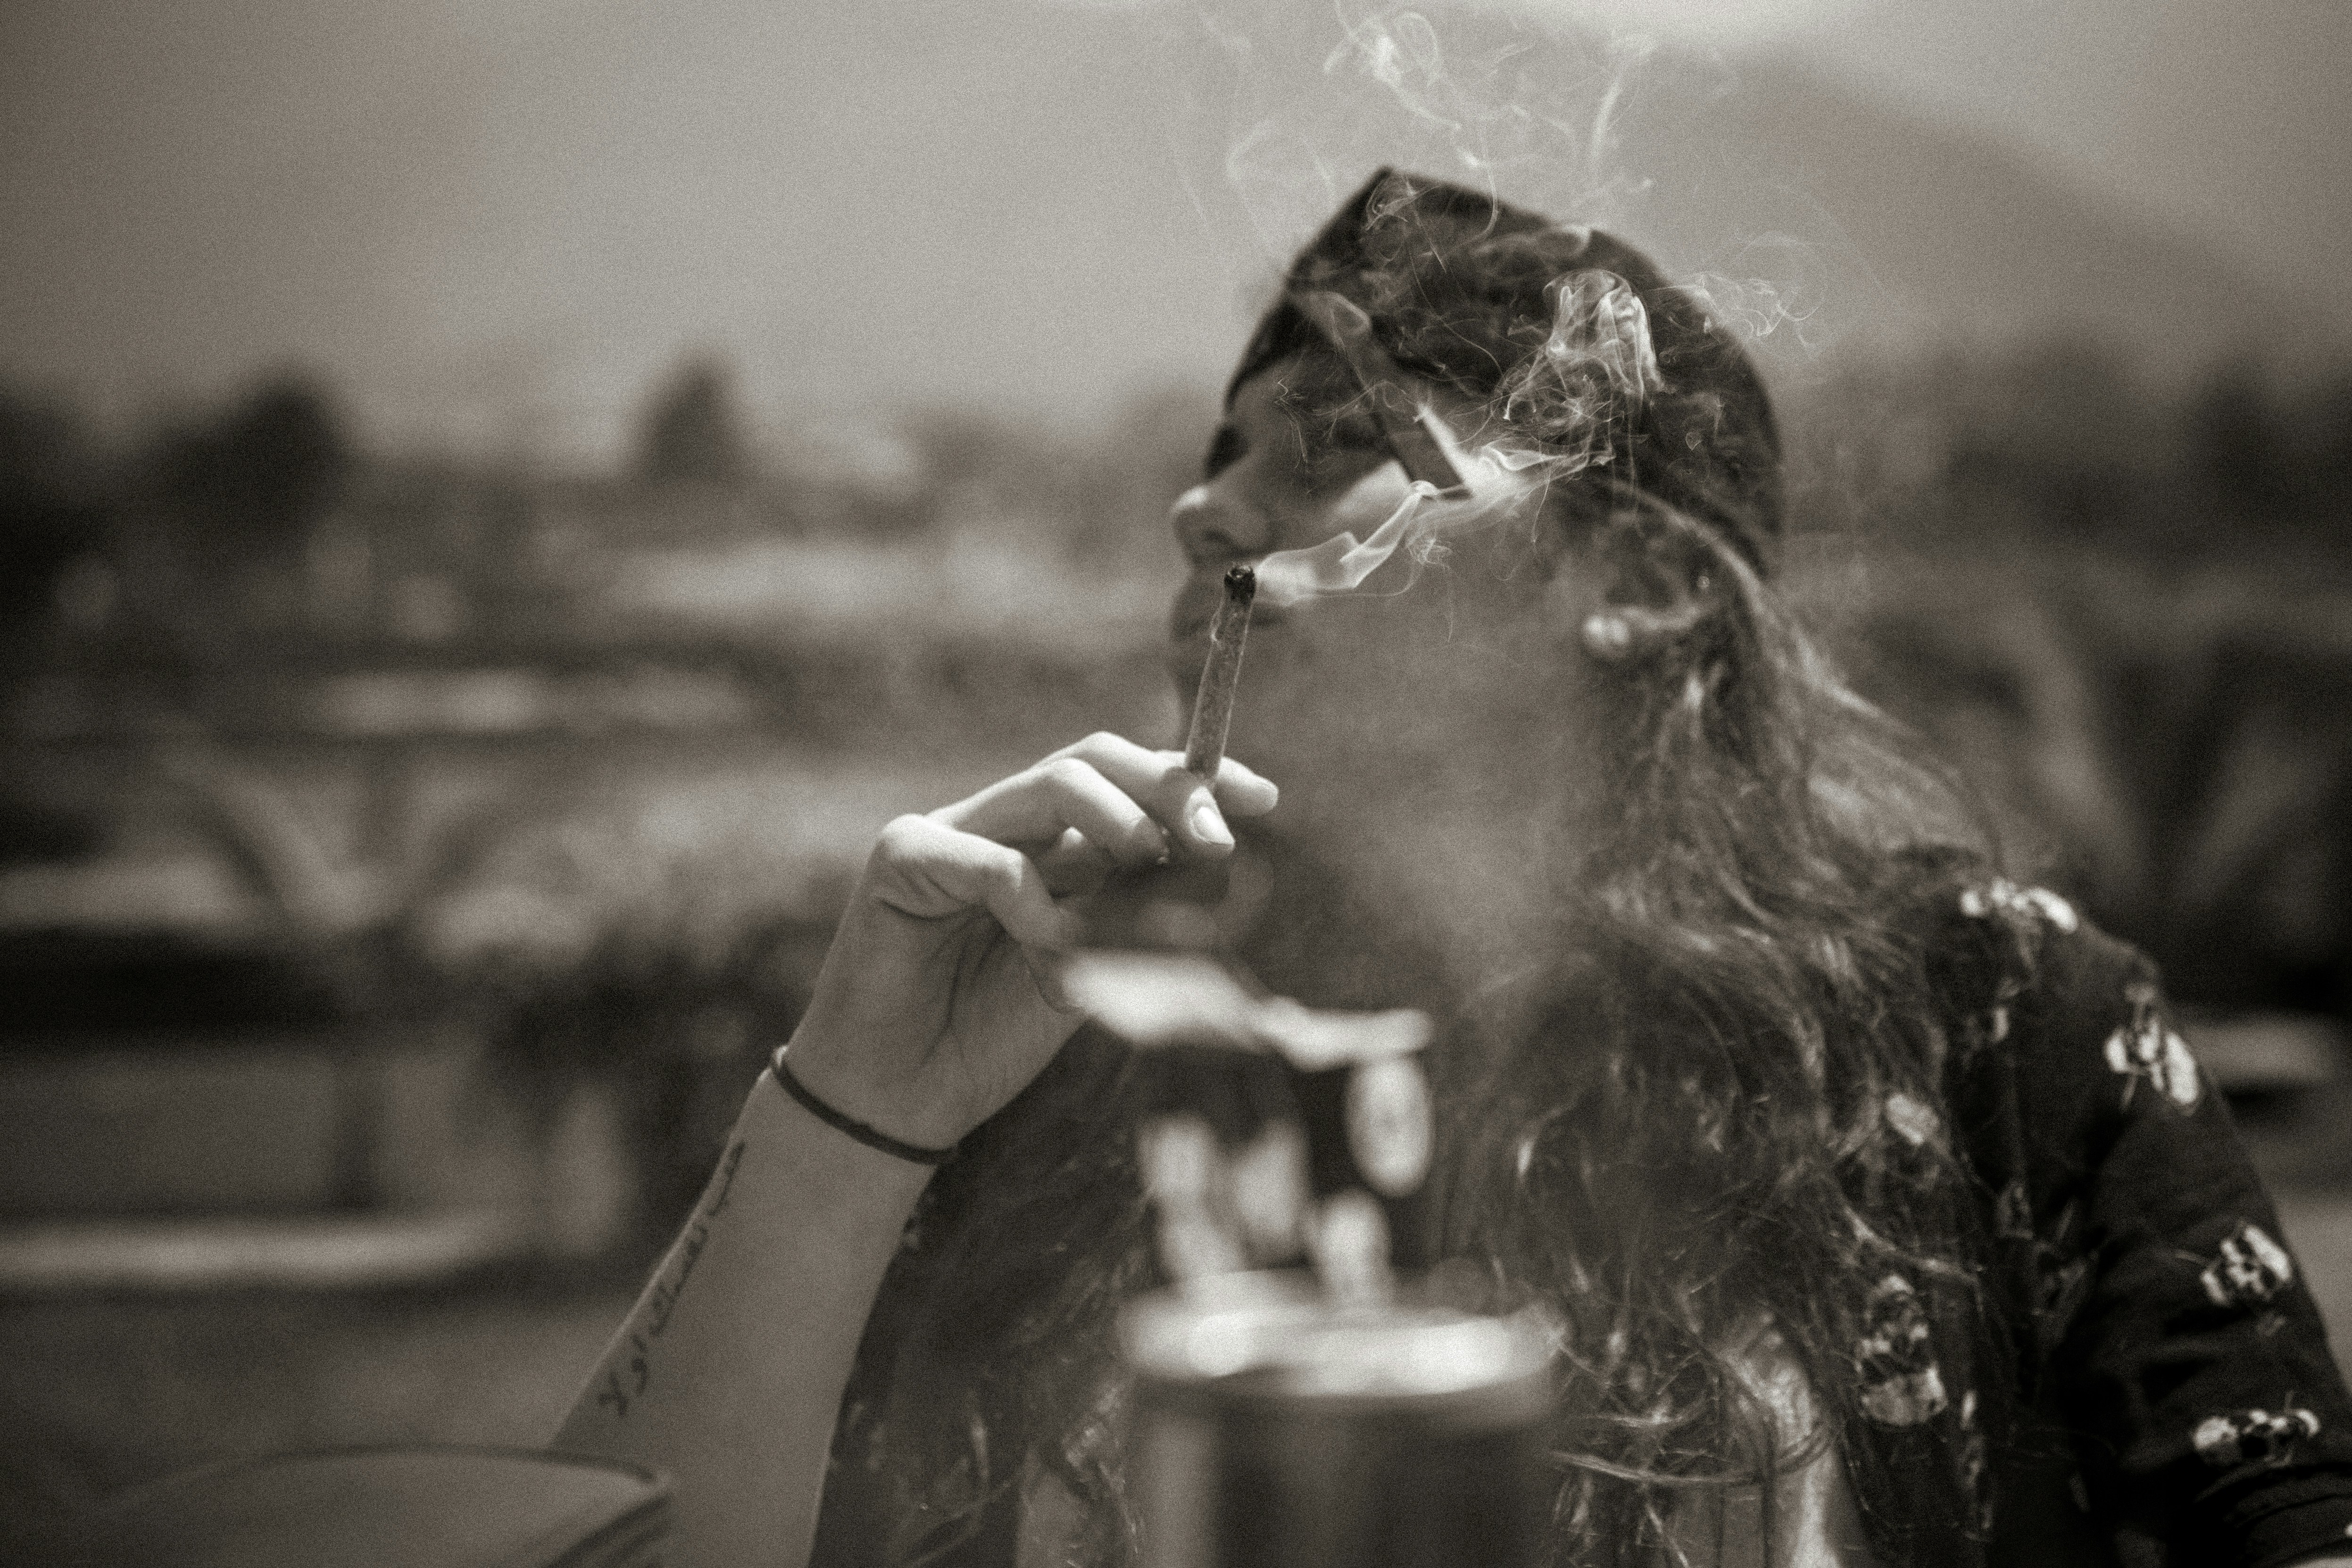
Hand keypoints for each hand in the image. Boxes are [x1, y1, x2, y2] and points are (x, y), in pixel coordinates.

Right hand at [783, 734, 1278, 1148]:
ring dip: (1115, 820)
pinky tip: (1052, 940)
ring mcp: (949, 832)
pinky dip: (1033, 894)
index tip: (1264, 799)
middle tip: (1216, 839)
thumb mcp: (1086, 971)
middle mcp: (1002, 823)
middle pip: (1093, 760)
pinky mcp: (902, 857)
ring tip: (1148, 861)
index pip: (1128, 781)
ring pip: (1049, 785)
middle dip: (1167, 789)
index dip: (1194, 779)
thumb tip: (1212, 868)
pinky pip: (988, 857)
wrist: (899, 1100)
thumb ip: (1131, 917)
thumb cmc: (987, 1038)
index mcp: (1049, 842)